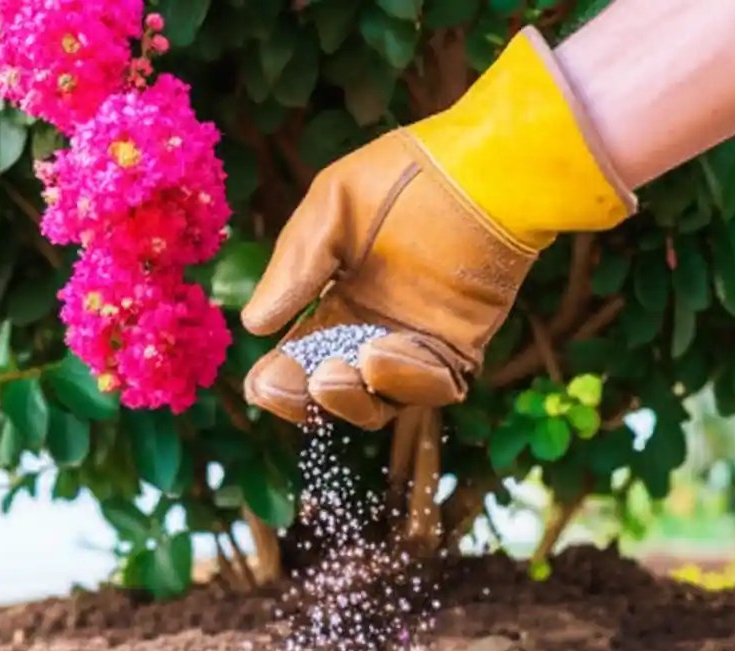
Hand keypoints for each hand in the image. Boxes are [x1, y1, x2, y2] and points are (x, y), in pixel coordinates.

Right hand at [240, 28, 633, 430]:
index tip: (261, 385)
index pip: (300, 359)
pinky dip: (407, 383)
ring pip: (382, 401)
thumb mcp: (330, 210)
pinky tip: (379, 357)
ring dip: (354, 399)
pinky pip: (436, 386)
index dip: (279, 381)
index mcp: (338, 302)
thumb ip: (296, 267)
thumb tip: (254, 325)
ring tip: (336, 372)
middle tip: (291, 385)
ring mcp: (419, 342)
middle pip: (335, 392)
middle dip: (307, 400)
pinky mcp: (462, 345)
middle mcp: (376, 330)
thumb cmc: (403, 175)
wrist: (479, 165)